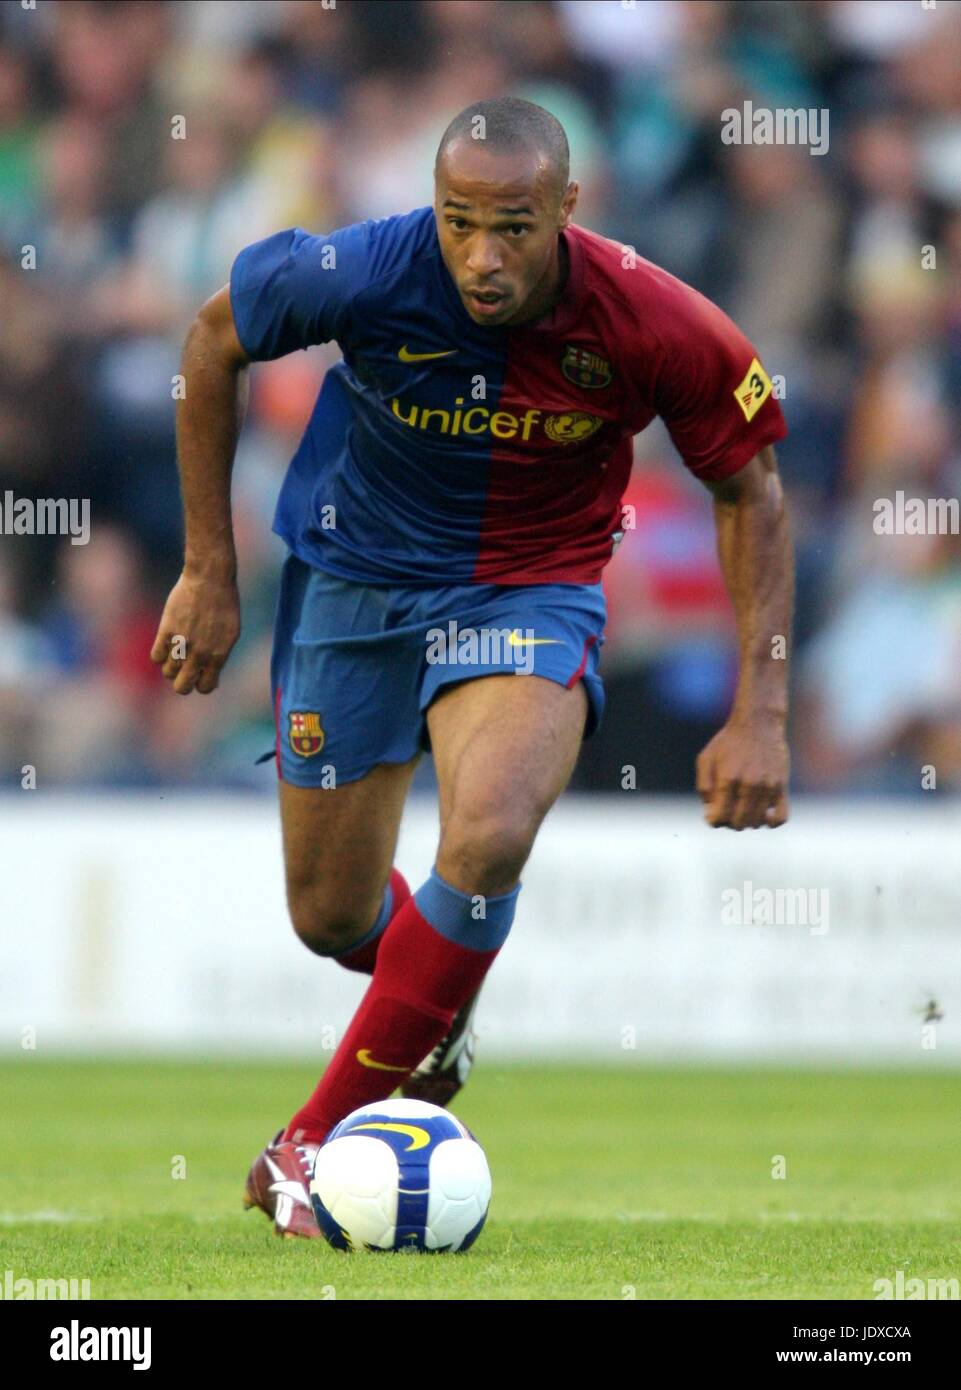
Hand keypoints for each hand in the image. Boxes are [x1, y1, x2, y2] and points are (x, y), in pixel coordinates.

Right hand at [150, 570, 239, 694]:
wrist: (209, 577)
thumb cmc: (223, 603)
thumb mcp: (230, 633)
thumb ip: (219, 656)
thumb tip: (211, 677)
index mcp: (219, 655)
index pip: (205, 687)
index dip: (200, 682)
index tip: (200, 671)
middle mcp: (201, 653)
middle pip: (182, 687)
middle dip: (182, 681)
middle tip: (184, 667)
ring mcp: (183, 643)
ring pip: (168, 672)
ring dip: (171, 665)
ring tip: (177, 648)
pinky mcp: (166, 631)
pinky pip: (156, 657)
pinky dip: (159, 654)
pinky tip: (166, 642)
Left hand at [696, 716, 788, 829]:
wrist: (758, 723)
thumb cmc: (729, 742)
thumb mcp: (706, 758)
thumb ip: (704, 786)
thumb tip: (710, 812)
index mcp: (728, 779)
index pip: (720, 817)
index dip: (714, 821)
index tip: (714, 815)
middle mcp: (749, 785)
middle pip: (738, 823)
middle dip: (729, 822)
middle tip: (728, 811)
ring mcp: (767, 787)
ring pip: (757, 822)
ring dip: (747, 821)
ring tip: (743, 809)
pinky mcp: (782, 786)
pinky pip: (781, 817)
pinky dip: (771, 823)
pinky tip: (764, 816)